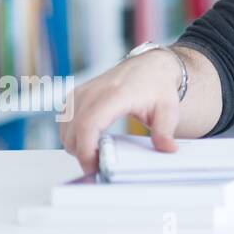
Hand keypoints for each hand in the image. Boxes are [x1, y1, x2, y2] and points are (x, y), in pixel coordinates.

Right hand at [59, 49, 182, 175]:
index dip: (86, 150)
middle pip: (73, 131)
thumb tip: (168, 149)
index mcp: (115, 95)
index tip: (94, 167)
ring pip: (65, 129)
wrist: (150, 67)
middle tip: (101, 165)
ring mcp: (82, 92)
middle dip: (82, 154)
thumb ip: (165, 131)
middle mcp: (93, 92)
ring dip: (76, 145)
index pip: (88, 125)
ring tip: (98, 152)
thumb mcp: (168, 110)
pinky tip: (90, 140)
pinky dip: (73, 135)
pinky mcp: (76, 95)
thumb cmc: (156, 85)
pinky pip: (65, 122)